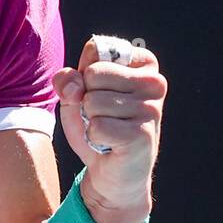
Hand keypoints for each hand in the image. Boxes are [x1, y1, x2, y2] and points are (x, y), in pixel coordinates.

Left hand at [52, 38, 167, 222]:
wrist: (112, 172)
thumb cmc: (97, 125)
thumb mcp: (76, 95)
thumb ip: (67, 79)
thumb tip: (74, 86)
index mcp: (143, 63)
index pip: (96, 50)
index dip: (85, 75)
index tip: (100, 93)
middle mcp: (154, 82)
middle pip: (93, 74)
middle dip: (86, 98)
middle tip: (103, 116)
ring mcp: (151, 109)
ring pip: (92, 102)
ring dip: (90, 120)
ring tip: (107, 130)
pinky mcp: (143, 135)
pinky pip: (96, 126)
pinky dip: (93, 138)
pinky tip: (109, 144)